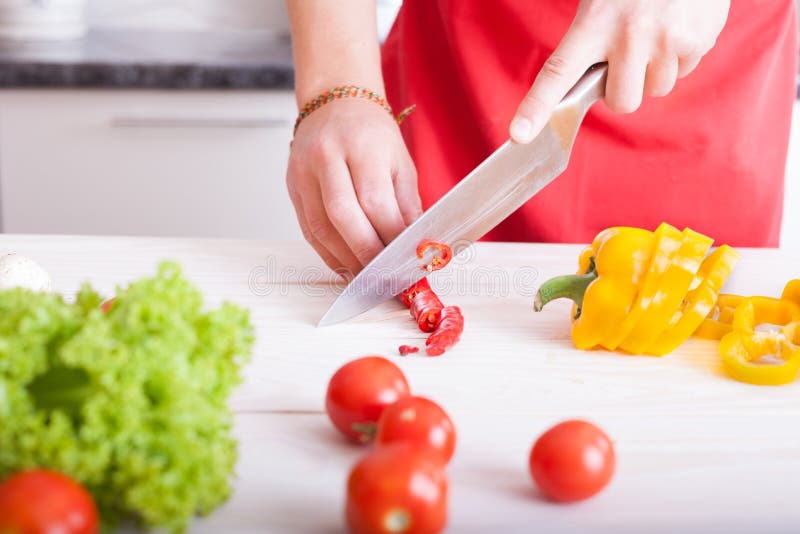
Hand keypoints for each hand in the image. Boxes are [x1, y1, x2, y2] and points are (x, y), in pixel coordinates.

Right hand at [287, 99, 421, 276]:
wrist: (335, 104)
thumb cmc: (371, 133)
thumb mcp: (401, 163)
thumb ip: (407, 205)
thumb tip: (416, 246)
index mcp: (361, 146)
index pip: (375, 201)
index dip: (391, 237)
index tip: (407, 261)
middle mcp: (327, 157)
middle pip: (344, 216)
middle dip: (367, 254)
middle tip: (387, 278)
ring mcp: (303, 173)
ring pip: (321, 228)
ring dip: (347, 260)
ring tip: (370, 279)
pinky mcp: (292, 188)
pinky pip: (308, 230)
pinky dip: (329, 254)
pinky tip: (347, 267)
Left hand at [509, 0, 729, 142]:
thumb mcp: (600, 0)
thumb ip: (589, 38)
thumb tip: (579, 83)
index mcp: (594, 21)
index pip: (558, 72)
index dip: (537, 106)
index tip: (520, 134)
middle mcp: (629, 34)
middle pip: (621, 102)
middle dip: (623, 90)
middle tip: (626, 60)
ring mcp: (666, 39)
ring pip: (655, 90)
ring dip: (654, 71)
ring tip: (656, 32)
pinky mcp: (697, 40)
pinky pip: (685, 71)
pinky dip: (681, 55)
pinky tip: (677, 24)